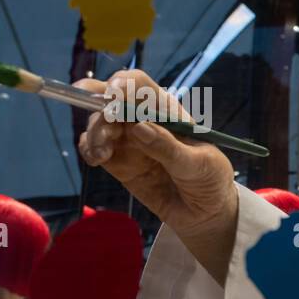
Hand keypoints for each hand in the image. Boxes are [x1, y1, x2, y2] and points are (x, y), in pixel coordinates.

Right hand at [76, 69, 238, 284]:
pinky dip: (88, 148)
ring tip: (103, 154)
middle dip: (98, 103)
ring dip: (95, 132)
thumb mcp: (199, 164)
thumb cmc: (210, 179)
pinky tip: (97, 160)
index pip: (139, 85)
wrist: (204, 213)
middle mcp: (142, 119)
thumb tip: (138, 127)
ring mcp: (127, 140)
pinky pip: (93, 147)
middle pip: (109, 98)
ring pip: (98, 122)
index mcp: (166, 110)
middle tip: (104, 121)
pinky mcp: (117, 161)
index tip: (114, 98)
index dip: (123, 85)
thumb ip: (169, 148)